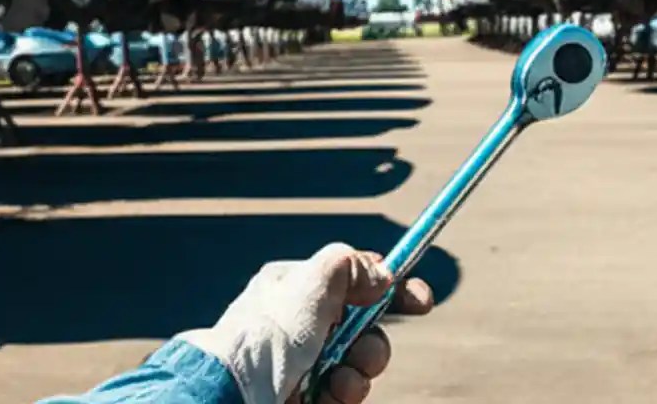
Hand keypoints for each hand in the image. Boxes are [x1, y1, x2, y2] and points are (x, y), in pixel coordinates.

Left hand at [178, 243, 433, 403]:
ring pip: (356, 365)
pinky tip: (329, 396)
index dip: (391, 289)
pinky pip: (341, 393)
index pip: (353, 281)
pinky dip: (342, 395)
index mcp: (296, 289)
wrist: (233, 394)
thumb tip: (382, 274)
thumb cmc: (267, 336)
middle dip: (373, 344)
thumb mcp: (312, 284)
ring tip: (340, 382)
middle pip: (363, 329)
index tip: (423, 301)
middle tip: (362, 353)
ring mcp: (300, 363)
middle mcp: (298, 325)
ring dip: (359, 373)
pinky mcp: (303, 395)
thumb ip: (351, 266)